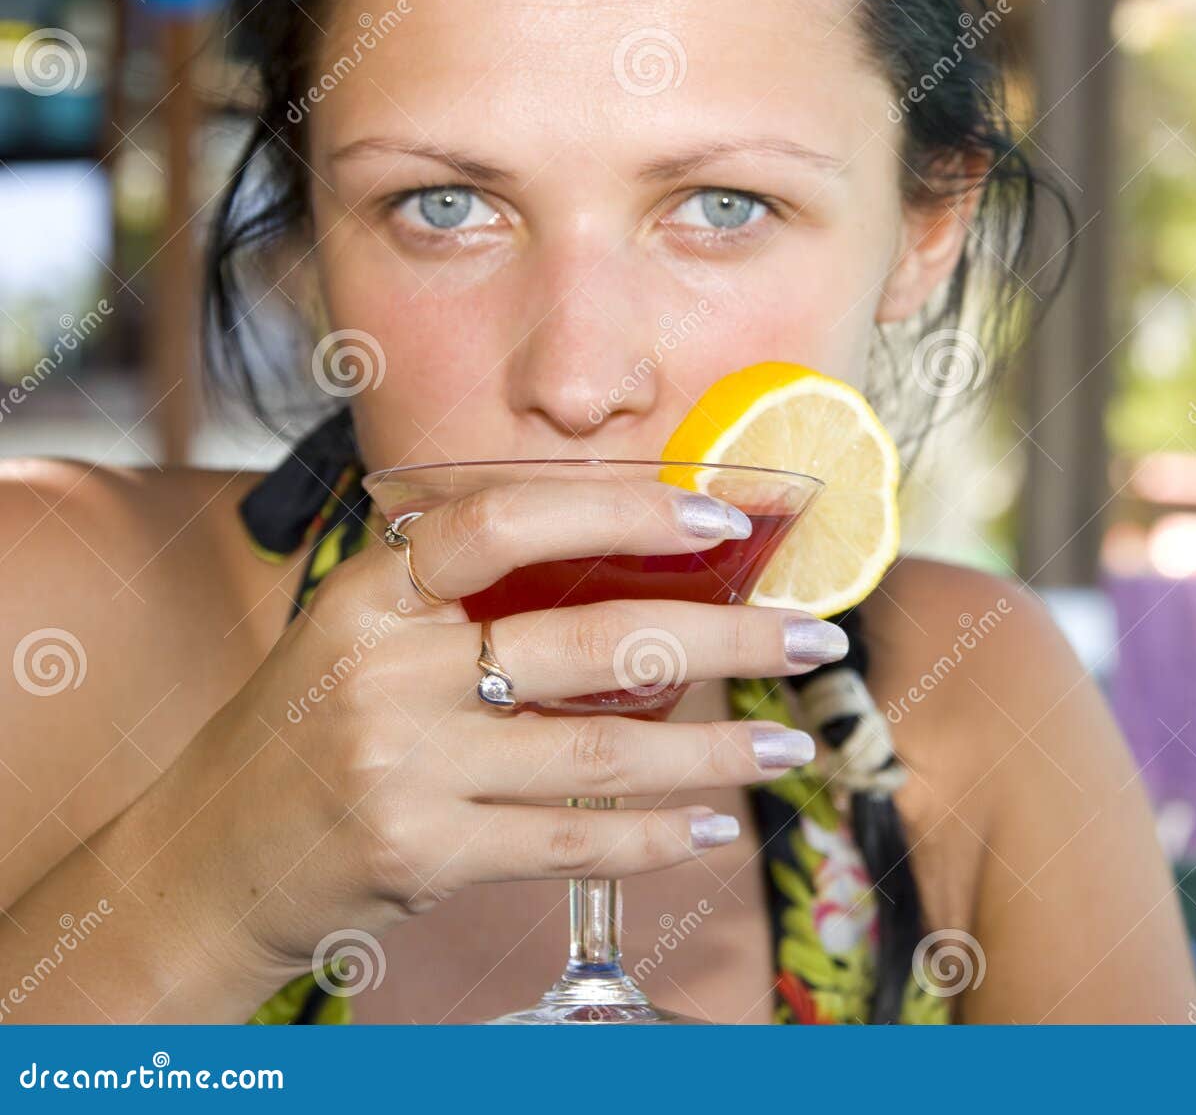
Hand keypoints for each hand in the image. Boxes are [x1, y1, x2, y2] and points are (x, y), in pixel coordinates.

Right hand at [132, 478, 841, 988]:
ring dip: (715, 751)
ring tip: (790, 744)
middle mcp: (385, 670)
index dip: (621, 512)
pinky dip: (651, 838)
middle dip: (727, 640)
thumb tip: (628, 567)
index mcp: (371, 592)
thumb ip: (460, 597)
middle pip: (593, 642)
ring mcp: (402, 768)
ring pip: (601, 752)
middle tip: (813, 636)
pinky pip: (568, 841)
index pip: (503, 521)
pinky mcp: (420, 853)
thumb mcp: (359, 635)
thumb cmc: (309, 730)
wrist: (206, 859)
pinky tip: (709, 827)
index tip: (719, 520)